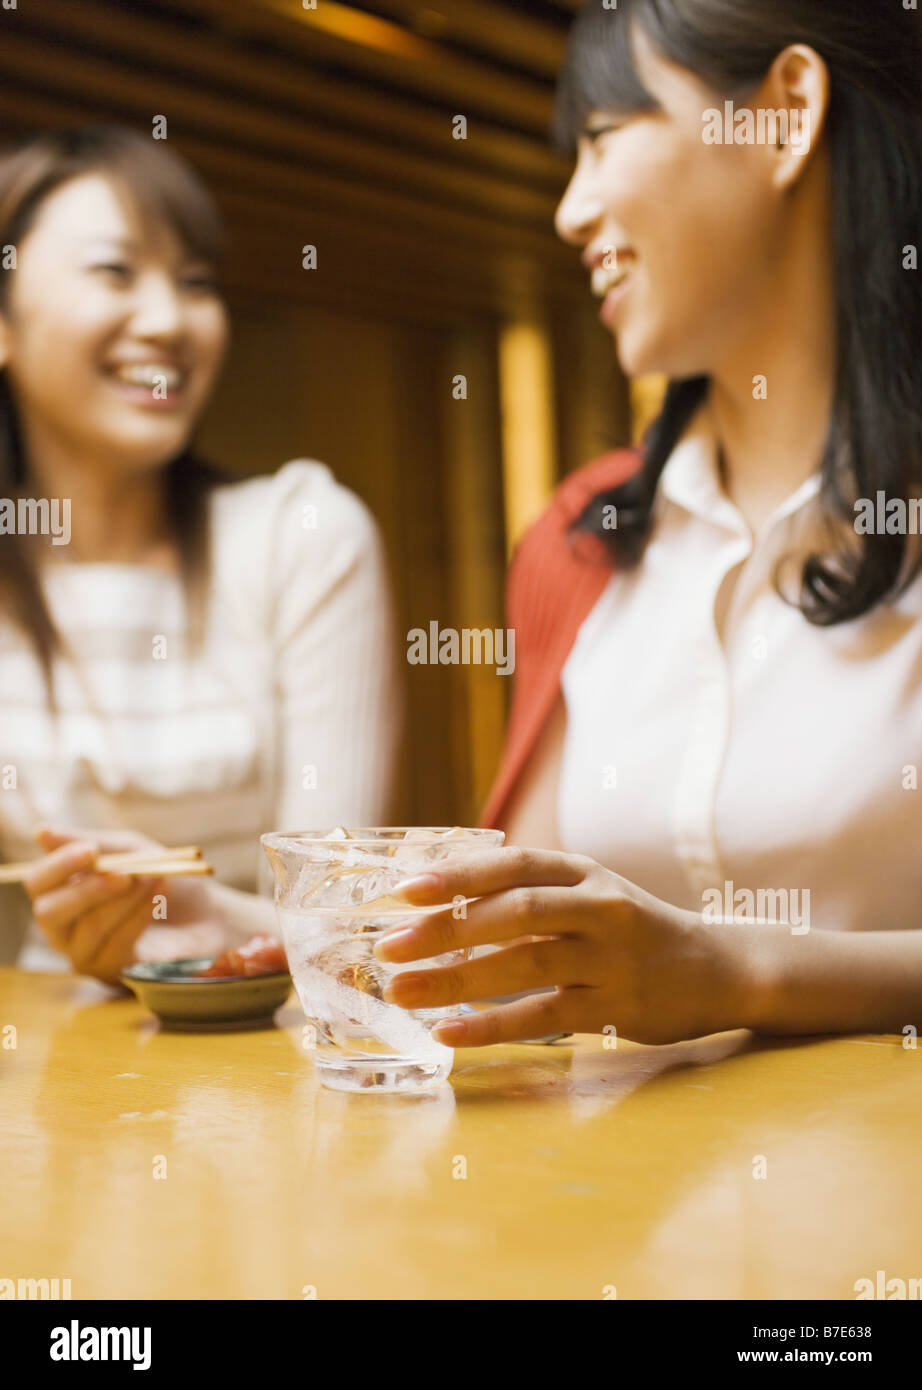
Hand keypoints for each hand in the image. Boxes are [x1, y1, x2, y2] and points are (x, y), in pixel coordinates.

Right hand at [24, 826, 167, 984]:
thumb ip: (92, 843)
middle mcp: (64, 927)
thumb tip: (41, 832)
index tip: (91, 851)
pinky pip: (117, 944)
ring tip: (157, 876)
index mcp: (62, 891)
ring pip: (89, 927)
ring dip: (125, 899)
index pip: (38, 882)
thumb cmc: (163, 879)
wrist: (208, 915)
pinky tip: (161, 896)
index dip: (59, 865)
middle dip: (86, 889)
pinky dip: (140, 915)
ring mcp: (85, 953)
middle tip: (124, 874)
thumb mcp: (132, 851)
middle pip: (48, 912)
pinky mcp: (112, 972)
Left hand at [373, 848, 751, 1046]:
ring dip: (455, 978)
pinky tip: (449, 1031)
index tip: (406, 889)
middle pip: (513, 913)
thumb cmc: (633, 929)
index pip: (513, 865)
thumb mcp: (591, 891)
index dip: (458, 875)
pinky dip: (491, 1024)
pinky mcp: (617, 1007)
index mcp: (583, 872)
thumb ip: (530, 890)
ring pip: (523, 963)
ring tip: (402, 991)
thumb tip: (439, 895)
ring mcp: (610, 958)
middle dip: (446, 929)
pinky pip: (542, 1015)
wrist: (718, 967)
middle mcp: (599, 908)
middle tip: (390, 946)